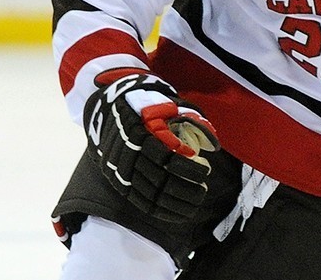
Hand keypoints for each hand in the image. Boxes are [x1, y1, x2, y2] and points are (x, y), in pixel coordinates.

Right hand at [84, 72, 219, 223]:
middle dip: (183, 189)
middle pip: (157, 178)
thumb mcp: (165, 106)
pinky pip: (140, 202)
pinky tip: (179, 214)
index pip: (164, 156)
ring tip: (195, 204)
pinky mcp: (119, 183)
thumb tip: (212, 144)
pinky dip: (161, 211)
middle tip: (203, 191)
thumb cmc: (146, 108)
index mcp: (137, 132)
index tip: (205, 172)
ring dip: (174, 202)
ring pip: (149, 193)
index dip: (186, 168)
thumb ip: (188, 120)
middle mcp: (126, 154)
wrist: (108, 113)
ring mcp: (120, 171)